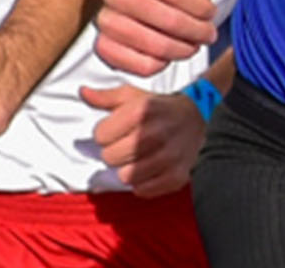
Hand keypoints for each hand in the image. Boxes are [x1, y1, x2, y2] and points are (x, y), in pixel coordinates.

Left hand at [83, 83, 206, 197]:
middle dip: (115, 152)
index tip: (117, 131)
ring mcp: (167, 157)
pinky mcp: (176, 176)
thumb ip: (106, 97)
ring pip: (125, 176)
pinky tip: (150, 168)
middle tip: (128, 144)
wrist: (201, 119)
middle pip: (109, 158)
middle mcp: (154, 134)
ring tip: (139, 157)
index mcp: (142, 111)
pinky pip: (142, 190)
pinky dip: (143, 182)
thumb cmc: (162, 109)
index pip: (100, 136)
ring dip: (129, 169)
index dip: (105, 133)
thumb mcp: (135, 96)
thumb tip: (83, 93)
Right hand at [94, 0, 220, 77]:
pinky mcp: (102, 47)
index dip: (201, 7)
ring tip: (193, 45)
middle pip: (167, 19)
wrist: (145, 7)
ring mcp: (104, 20)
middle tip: (208, 34)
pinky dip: (161, 64)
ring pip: (155, 44)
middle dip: (195, 30)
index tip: (212, 13)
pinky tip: (170, 56)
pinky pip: (139, 64)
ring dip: (182, 49)